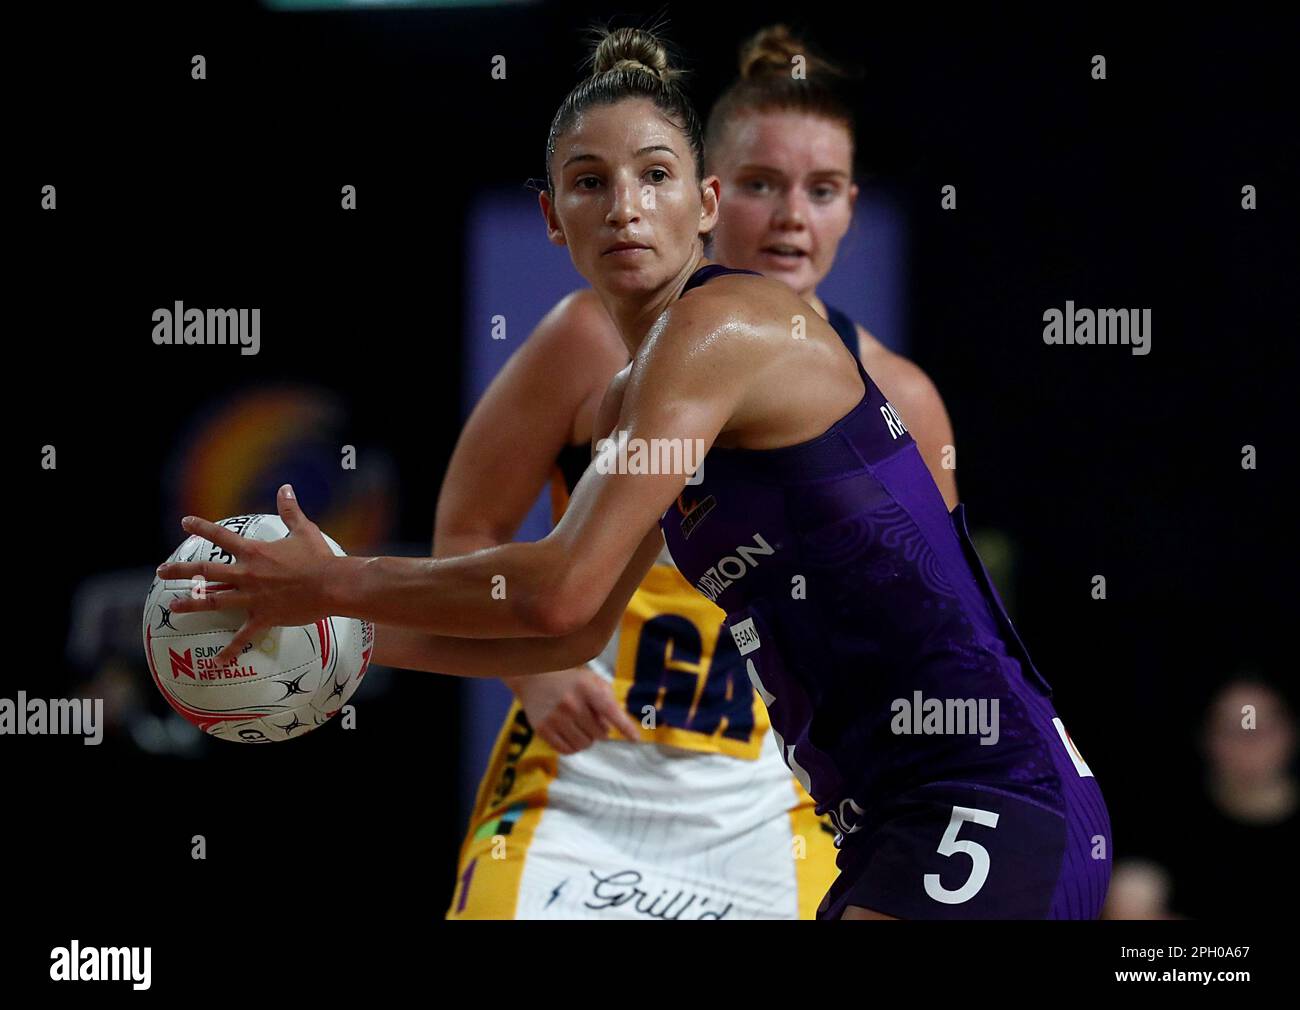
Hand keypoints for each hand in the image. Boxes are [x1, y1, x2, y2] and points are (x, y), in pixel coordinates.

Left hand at [157, 485, 338, 665]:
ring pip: (214, 601)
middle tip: (161, 570)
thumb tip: (285, 488)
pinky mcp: (263, 617)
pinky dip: (230, 651)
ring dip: (191, 603)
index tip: (184, 523)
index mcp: (254, 553)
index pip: (221, 537)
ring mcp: (252, 597)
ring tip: (172, 607)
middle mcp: (247, 574)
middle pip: (206, 571)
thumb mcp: (304, 530)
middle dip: (180, 570)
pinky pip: (243, 637)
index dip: (201, 528)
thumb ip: (290, 510)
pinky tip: (216, 663)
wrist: (332, 585)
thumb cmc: (319, 558)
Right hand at [507, 666, 641, 753]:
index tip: (636, 739)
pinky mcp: (542, 729)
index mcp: (586, 688)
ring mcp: (555, 718)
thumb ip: (607, 697)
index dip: (624, 726)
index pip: (610, 711)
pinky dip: (573, 746)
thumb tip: (618, 722)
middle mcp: (571, 703)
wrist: (534, 679)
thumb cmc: (569, 681)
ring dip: (587, 739)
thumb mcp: (591, 680)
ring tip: (580, 726)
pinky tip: (570, 734)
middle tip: (591, 719)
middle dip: (600, 730)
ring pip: (584, 744)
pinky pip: (567, 750)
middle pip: (599, 733)